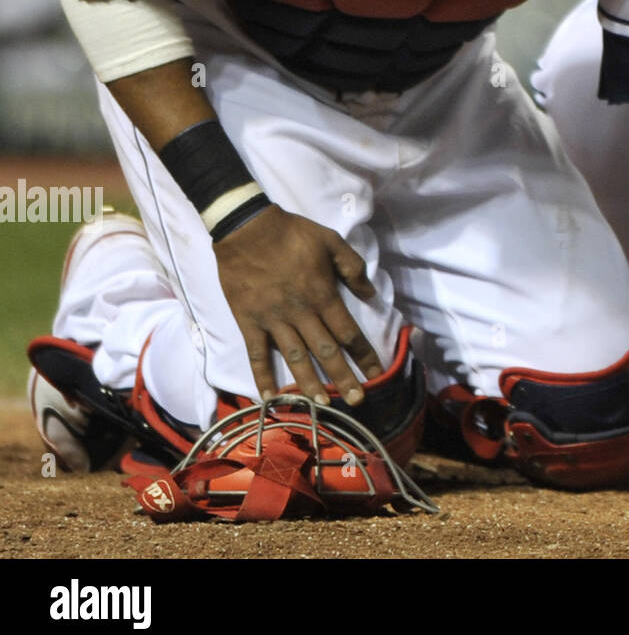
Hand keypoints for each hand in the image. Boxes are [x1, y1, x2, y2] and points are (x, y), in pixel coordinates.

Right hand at [214, 205, 383, 405]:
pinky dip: (262, 377)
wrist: (246, 229)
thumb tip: (370, 293)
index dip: (364, 355)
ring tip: (320, 405)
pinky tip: (270, 397)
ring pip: (295, 357)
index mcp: (322, 294)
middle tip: (356, 400)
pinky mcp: (249, 321)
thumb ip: (352, 267)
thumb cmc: (293, 233)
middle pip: (326, 350)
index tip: (377, 374)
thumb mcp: (331, 241)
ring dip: (308, 383)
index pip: (348, 332)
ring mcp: (273, 320)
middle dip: (343, 377)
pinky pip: (257, 354)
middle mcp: (301, 312)